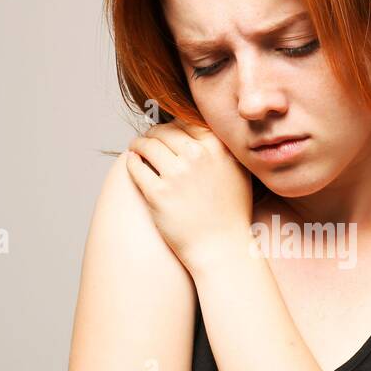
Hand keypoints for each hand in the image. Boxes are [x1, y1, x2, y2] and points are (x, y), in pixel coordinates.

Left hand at [124, 118, 253, 274]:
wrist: (222, 247)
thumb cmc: (231, 212)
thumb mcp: (237, 171)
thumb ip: (221, 147)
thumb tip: (198, 129)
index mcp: (216, 147)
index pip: (185, 122)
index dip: (173, 126)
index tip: (166, 132)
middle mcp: (196, 157)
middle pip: (164, 131)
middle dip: (153, 133)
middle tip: (147, 140)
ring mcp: (175, 175)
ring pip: (147, 145)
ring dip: (138, 144)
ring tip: (136, 149)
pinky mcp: (157, 194)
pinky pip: (136, 167)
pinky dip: (132, 162)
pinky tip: (133, 164)